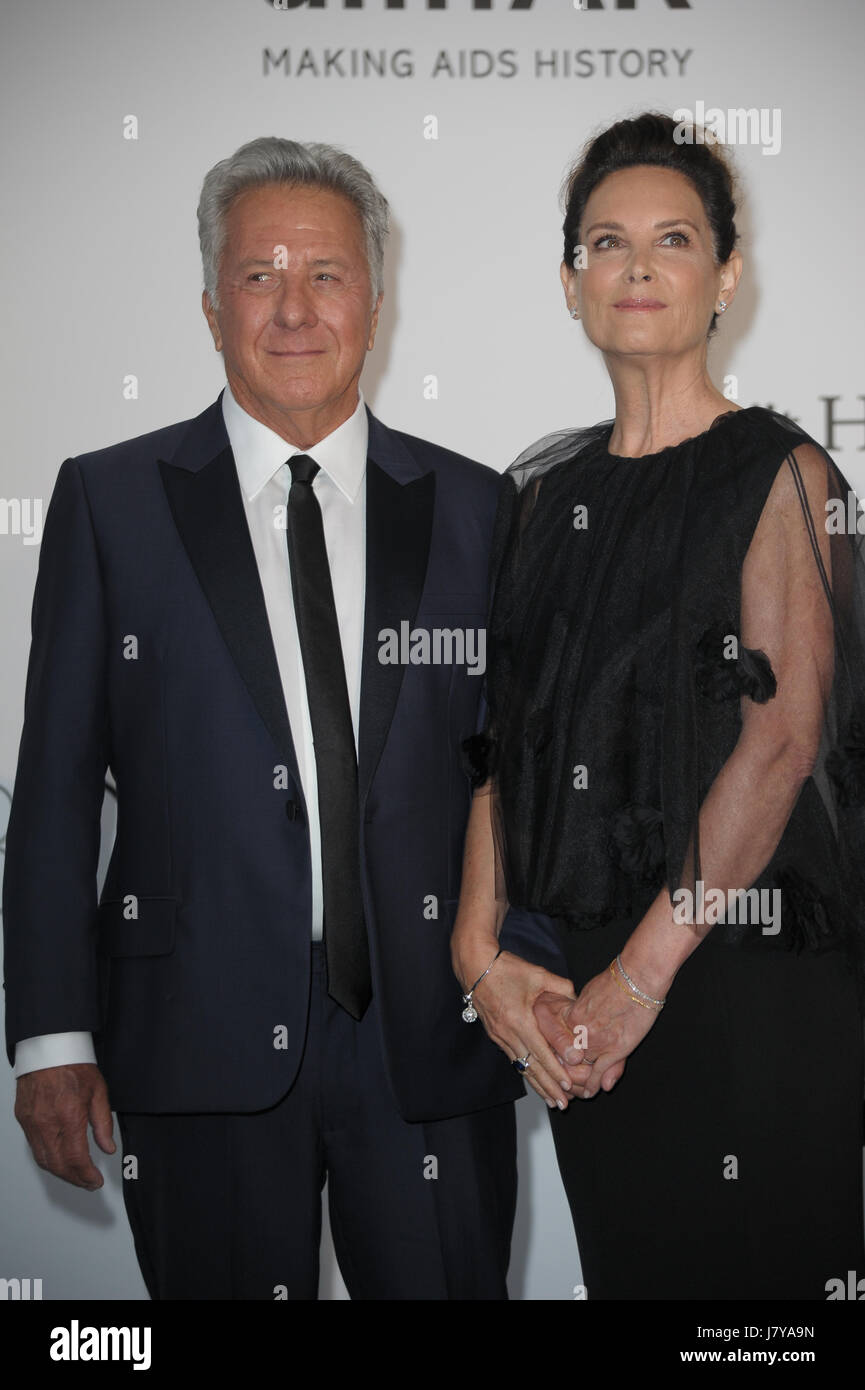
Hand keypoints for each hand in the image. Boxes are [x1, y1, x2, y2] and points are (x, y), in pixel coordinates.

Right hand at [15, 1063, 115, 1189]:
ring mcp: (32, 1122)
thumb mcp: (98, 1091)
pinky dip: (47, 1158)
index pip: (77, 1159)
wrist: (48, 1048)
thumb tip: (107, 1148)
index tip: (95, 1181)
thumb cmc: (74, 1065)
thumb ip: (103, 1123)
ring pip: (43, 1160)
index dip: (86, 1175)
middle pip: (58, 1165)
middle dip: (74, 1179)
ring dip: (60, 1172)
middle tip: (87, 1182)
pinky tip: (58, 1159)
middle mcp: (47, 1122)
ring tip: (75, 1175)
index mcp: (69, 1116)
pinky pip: (34, 1147)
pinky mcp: (23, 1119)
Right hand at [461, 952, 590, 1107]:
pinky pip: (513, 1059)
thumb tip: (578, 1001)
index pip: (541, 1053)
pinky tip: (534, 1081)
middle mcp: (508, 1033)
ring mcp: (500, 1036)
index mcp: (520, 1020)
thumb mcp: (538, 975)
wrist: (476, 967)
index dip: (555, 1071)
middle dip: (548, 1087)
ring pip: (521, 1067)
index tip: (567, 1086)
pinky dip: (525, 1072)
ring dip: (537, 1085)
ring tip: (551, 1101)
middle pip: (531, 1067)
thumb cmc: (507, 969)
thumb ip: (561, 988)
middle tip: (562, 1104)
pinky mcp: (495, 1035)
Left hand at [534, 966, 660, 1098]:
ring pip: (581, 1069)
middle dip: (563, 1071)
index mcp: (571, 1015)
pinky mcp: (615, 1050)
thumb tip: (572, 1020)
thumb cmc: (616, 981)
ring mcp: (596, 1042)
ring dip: (578, 1081)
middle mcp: (580, 1031)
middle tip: (563, 1081)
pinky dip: (593, 1085)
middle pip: (565, 1058)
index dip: (554, 1053)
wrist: (638, 979)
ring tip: (576, 1092)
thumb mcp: (589, 994)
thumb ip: (579, 1012)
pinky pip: (599, 1073)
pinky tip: (590, 1091)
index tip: (554, 1060)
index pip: (555, 1041)